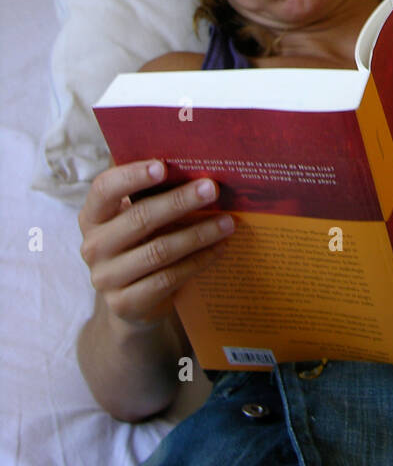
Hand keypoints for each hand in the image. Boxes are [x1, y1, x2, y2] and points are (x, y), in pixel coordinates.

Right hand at [78, 159, 234, 330]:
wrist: (131, 300)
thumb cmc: (140, 243)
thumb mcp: (136, 216)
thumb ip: (151, 192)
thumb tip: (192, 162)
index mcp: (93, 216)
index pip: (104, 189)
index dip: (132, 176)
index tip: (163, 166)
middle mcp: (93, 246)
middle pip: (139, 218)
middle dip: (179, 201)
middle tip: (212, 189)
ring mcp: (106, 278)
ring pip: (159, 250)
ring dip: (197, 234)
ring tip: (227, 222)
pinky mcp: (125, 303)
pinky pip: (168, 278)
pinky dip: (198, 261)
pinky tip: (218, 248)